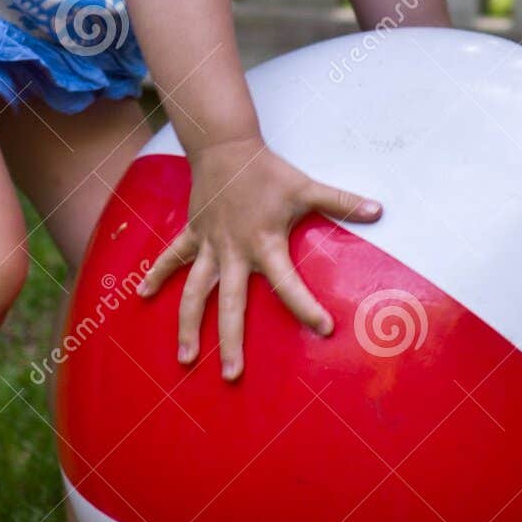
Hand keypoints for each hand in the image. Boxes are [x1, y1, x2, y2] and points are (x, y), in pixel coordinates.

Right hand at [135, 134, 383, 380]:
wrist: (226, 146)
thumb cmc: (268, 170)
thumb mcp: (306, 187)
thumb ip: (341, 201)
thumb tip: (379, 209)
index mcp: (264, 244)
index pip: (288, 284)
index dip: (307, 307)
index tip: (324, 329)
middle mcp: (234, 251)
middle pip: (230, 304)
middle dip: (231, 341)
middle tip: (233, 376)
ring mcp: (210, 245)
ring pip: (195, 292)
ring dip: (188, 325)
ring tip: (186, 358)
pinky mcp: (193, 234)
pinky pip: (171, 258)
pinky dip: (156, 275)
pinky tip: (142, 296)